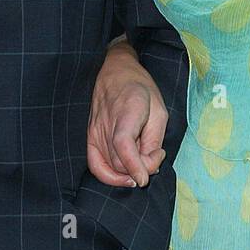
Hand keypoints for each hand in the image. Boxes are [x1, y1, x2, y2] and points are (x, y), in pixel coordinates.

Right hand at [87, 37, 167, 187]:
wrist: (115, 71)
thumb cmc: (141, 89)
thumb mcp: (159, 111)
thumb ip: (154, 140)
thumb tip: (149, 167)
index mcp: (127, 111)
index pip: (123, 145)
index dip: (134, 166)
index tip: (145, 179)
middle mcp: (106, 124)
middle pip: (118, 161)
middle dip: (140, 169)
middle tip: (154, 157)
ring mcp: (95, 131)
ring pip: (109, 167)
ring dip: (128, 173)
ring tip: (142, 163)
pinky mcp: (90, 136)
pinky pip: (94, 165)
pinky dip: (108, 177)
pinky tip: (123, 177)